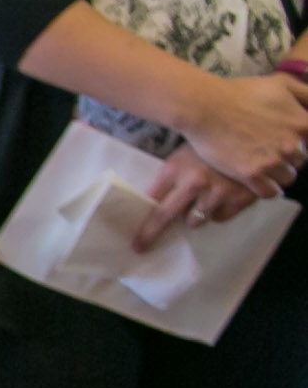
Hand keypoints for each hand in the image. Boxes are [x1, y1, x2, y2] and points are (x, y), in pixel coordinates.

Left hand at [135, 146, 267, 249]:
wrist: (253, 141)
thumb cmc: (211, 147)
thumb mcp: (185, 155)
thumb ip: (171, 178)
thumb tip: (153, 205)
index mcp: (176, 168)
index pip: (151, 199)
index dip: (141, 219)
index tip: (134, 237)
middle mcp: (194, 182)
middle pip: (165, 216)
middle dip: (151, 234)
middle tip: (141, 246)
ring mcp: (218, 192)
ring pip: (195, 221)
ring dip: (195, 214)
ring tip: (204, 197)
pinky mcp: (238, 199)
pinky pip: (219, 218)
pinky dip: (218, 211)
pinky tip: (223, 195)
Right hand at [173, 69, 307, 193]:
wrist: (205, 106)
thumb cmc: (241, 92)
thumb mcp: (281, 83)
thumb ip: (305, 95)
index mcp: (303, 124)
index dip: (299, 141)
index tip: (283, 138)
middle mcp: (292, 145)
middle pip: (300, 161)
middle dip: (288, 157)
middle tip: (268, 149)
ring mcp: (272, 161)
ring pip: (287, 178)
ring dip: (277, 173)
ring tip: (261, 165)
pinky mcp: (252, 174)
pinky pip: (270, 192)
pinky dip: (266, 188)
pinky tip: (256, 180)